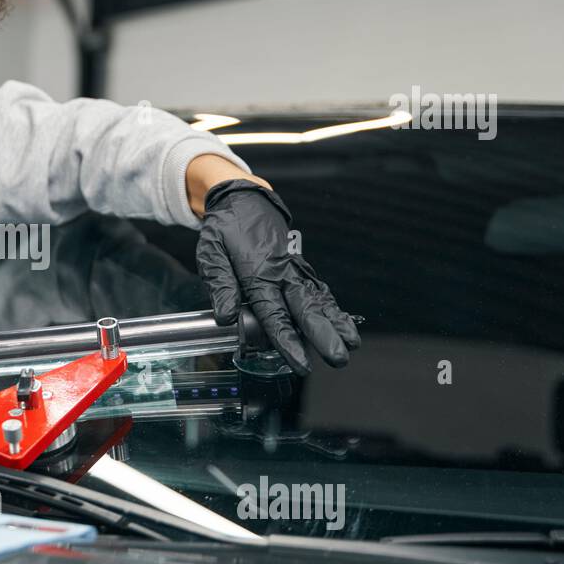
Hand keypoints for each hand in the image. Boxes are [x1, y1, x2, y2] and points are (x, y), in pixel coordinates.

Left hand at [195, 180, 360, 374]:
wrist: (243, 201)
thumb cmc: (226, 229)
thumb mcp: (211, 253)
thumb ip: (220, 284)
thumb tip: (227, 316)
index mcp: (257, 272)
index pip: (273, 313)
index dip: (287, 340)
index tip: (300, 362)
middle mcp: (281, 273)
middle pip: (305, 309)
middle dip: (323, 336)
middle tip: (339, 359)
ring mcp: (294, 270)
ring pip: (318, 299)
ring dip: (336, 323)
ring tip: (353, 344)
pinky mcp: (300, 268)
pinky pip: (319, 290)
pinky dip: (334, 308)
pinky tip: (345, 324)